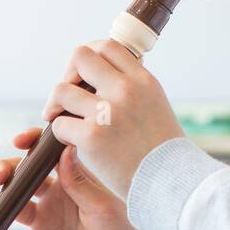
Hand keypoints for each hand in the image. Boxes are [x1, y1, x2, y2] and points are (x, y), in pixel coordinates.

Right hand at [0, 129, 167, 229]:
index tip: (19, 141)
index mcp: (73, 180)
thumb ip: (80, 183)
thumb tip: (64, 149)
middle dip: (5, 173)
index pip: (47, 156)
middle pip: (22, 178)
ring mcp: (45, 223)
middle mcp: (56, 198)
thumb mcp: (104, 207)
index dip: (30, 145)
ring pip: (11, 206)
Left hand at [41, 39, 186, 196]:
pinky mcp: (91, 137)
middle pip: (80, 57)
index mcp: (143, 80)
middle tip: (68, 95)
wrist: (172, 183)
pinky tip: (72, 143)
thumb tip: (104, 77)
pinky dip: (61, 134)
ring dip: (57, 106)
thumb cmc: (163, 151)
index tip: (84, 74)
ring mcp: (107, 112)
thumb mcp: (156, 106)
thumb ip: (133, 89)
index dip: (90, 56)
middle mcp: (125, 90)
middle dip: (68, 74)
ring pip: (61, 90)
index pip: (107, 46)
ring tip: (62, 119)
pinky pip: (59, 124)